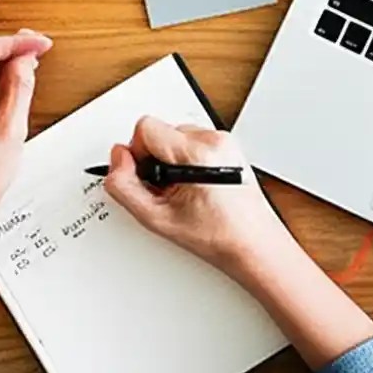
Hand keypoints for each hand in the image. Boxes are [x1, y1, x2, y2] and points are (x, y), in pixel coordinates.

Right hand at [103, 116, 289, 270]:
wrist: (254, 244)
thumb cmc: (217, 236)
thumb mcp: (156, 218)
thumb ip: (125, 186)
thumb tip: (117, 159)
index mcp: (197, 153)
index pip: (146, 127)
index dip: (136, 153)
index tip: (147, 178)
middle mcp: (214, 140)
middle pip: (161, 130)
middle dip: (155, 159)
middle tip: (166, 191)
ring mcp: (224, 141)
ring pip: (176, 137)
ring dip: (171, 160)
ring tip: (183, 191)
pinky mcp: (229, 146)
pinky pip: (194, 143)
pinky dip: (187, 161)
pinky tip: (194, 186)